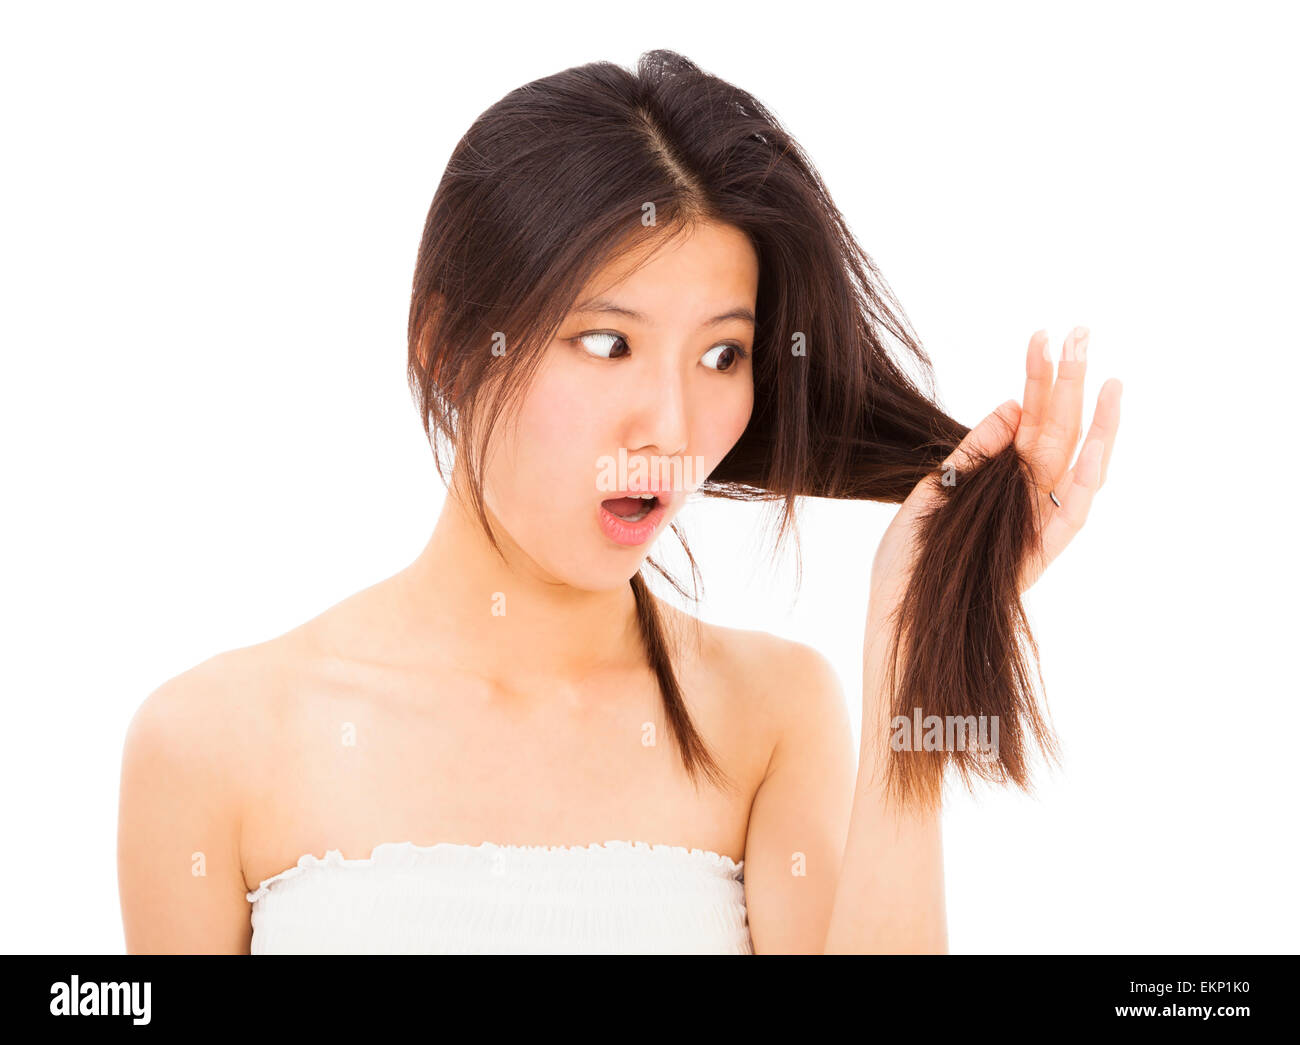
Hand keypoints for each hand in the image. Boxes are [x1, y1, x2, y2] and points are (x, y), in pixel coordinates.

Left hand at [869, 327, 1122, 611]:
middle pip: (1056, 432)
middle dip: (1067, 381)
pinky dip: (1083, 485)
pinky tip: (1095, 447)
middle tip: (1079, 329)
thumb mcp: (934, 491)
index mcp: (999, 482)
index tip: (1041, 336)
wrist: (894, 618)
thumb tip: (1011, 406)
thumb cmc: (909, 561)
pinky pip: (1069, 520)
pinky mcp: (1035, 560)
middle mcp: (1024, 502)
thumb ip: (973, 453)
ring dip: (1088, 420)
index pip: (1028, 419)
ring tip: (1100, 371)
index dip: (1035, 379)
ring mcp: (1033, 529)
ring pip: (1072, 466)